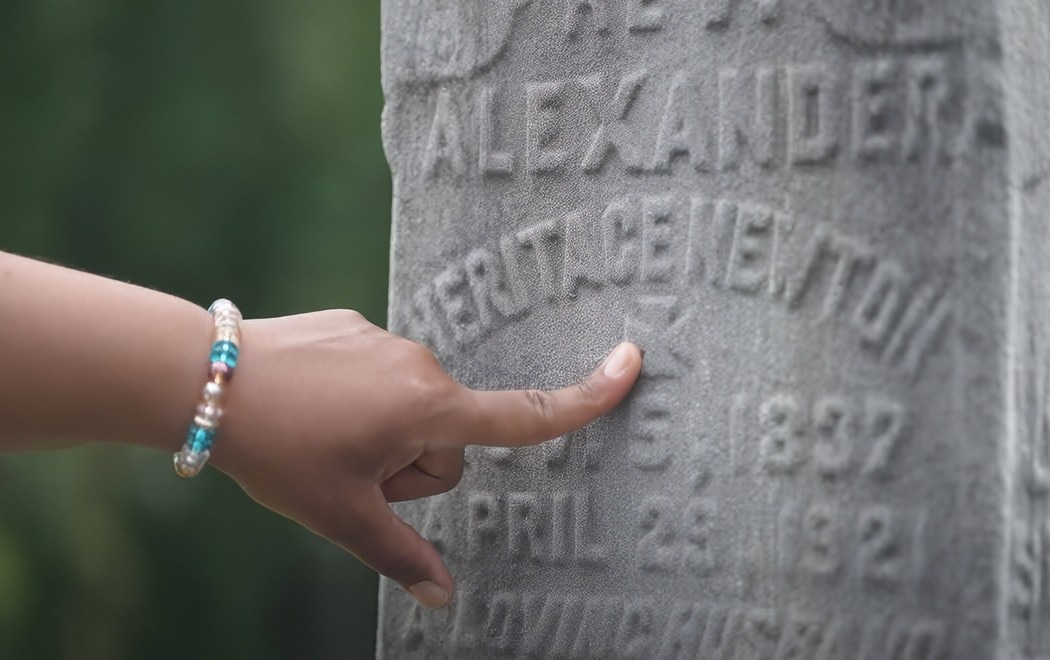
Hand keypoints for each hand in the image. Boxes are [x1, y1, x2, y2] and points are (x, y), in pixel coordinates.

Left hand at [209, 310, 641, 607]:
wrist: (206, 378)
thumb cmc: (279, 450)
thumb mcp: (341, 513)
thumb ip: (401, 556)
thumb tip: (444, 599)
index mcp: (428, 408)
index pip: (520, 415)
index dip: (583, 399)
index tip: (633, 364)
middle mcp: (420, 366)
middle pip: (448, 438)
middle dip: (413, 464)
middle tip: (351, 470)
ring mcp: (387, 341)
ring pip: (412, 410)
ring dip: (384, 434)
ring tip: (323, 438)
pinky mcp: (357, 328)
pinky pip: (381, 378)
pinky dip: (359, 402)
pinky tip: (311, 407)